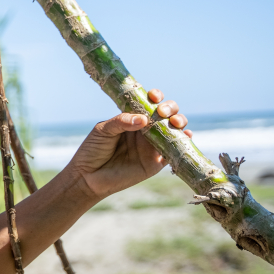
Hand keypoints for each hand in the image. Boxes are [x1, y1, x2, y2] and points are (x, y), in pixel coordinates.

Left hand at [66, 89, 190, 199]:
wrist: (88, 177)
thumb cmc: (93, 150)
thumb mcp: (103, 130)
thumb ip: (121, 121)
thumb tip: (143, 119)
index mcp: (132, 119)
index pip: (149, 103)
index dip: (155, 97)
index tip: (154, 96)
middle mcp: (145, 130)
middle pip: (166, 113)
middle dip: (170, 108)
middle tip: (161, 112)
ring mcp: (152, 145)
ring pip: (174, 129)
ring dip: (179, 121)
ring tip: (174, 122)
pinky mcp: (156, 162)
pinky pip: (174, 150)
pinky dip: (184, 142)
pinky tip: (185, 136)